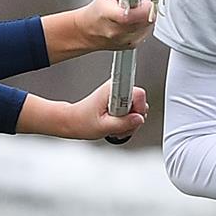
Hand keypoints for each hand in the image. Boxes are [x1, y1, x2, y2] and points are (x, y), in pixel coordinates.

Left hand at [16, 82, 147, 139]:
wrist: (74, 120)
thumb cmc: (83, 121)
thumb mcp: (103, 126)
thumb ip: (124, 123)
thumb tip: (139, 119)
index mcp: (113, 90)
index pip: (138, 93)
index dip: (137, 108)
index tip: (128, 115)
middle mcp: (118, 88)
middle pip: (140, 103)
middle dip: (133, 119)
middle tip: (119, 126)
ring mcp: (119, 94)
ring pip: (137, 110)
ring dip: (129, 123)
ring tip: (114, 127)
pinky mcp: (120, 100)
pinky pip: (132, 112)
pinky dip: (126, 122)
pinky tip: (116, 126)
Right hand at [46, 0, 155, 61]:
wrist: (87, 32)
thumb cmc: (96, 13)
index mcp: (109, 15)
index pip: (133, 14)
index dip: (144, 5)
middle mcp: (117, 31)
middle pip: (145, 19)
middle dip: (147, 8)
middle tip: (141, 3)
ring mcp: (125, 40)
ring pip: (148, 26)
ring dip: (146, 17)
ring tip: (135, 12)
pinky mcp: (132, 45)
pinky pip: (146, 33)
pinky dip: (144, 25)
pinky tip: (135, 21)